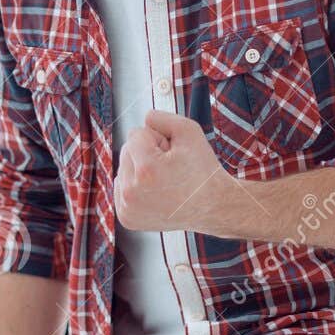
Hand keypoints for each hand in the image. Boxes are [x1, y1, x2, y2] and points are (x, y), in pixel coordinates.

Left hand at [114, 111, 237, 234]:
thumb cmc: (202, 169)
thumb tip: (143, 118)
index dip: (158, 139)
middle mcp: (132, 192)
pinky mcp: (127, 218)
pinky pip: (122, 186)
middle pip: (126, 151)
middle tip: (171, 169)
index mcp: (146, 170)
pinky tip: (155, 192)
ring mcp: (128, 208)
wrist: (212, 206)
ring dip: (140, 169)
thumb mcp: (189, 131)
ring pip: (123, 168)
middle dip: (147, 154)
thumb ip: (161, 117)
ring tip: (165, 181)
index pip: (135, 134)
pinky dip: (136, 185)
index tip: (173, 155)